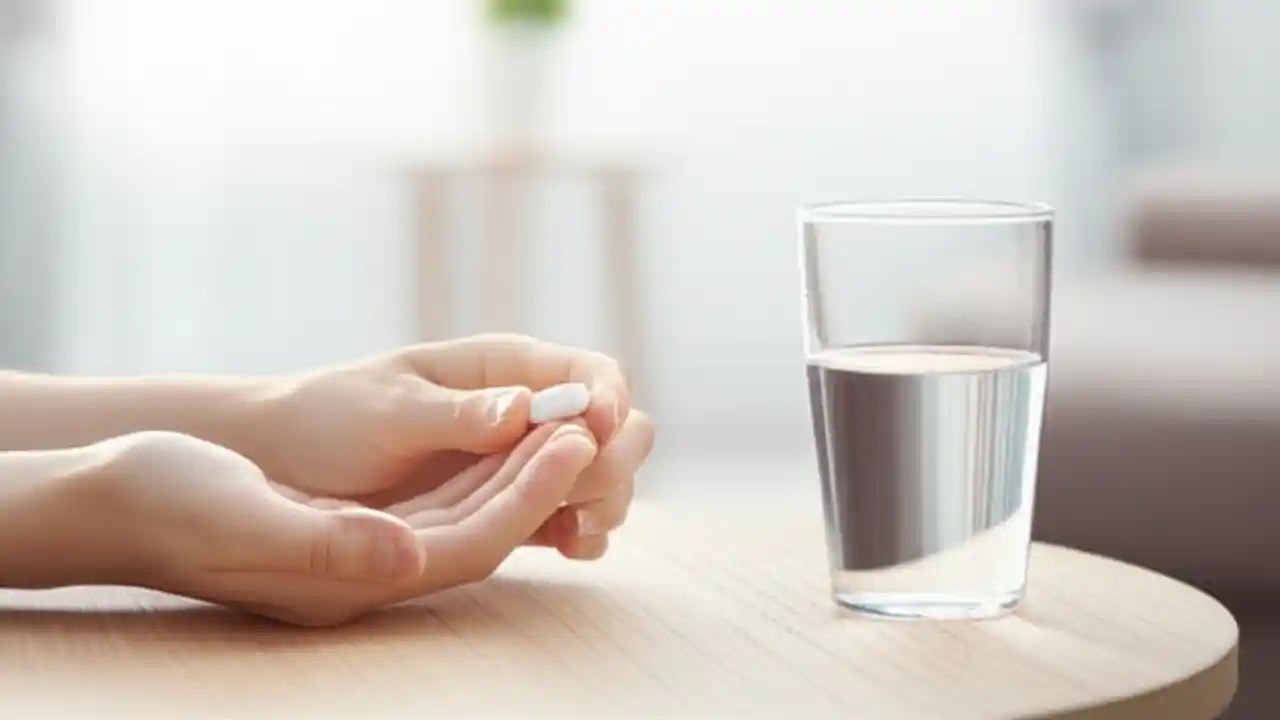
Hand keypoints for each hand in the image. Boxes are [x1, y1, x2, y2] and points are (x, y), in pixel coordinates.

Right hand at [61, 427, 596, 625]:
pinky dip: (484, 464)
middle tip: (607, 424)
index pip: (471, 542)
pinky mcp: (362, 523)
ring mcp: (371, 548)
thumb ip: (328, 544)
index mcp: (355, 577)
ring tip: (578, 418)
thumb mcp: (244, 519)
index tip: (576, 441)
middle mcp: (376, 569)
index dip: (528, 495)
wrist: (121, 499)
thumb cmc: (170, 502)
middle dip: (550, 481)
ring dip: (527, 467)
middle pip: (488, 530)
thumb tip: (408, 558)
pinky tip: (512, 429)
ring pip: (473, 510)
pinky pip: (443, 497)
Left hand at [254, 334, 653, 558]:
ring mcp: (522, 462)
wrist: (281, 465)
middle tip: (582, 499)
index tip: (594, 433)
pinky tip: (568, 547)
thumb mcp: (385, 411)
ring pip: (603, 476)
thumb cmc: (327, 419)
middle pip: (617, 427)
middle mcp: (527, 411)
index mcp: (505, 368)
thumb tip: (525, 407)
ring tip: (575, 531)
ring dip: (606, 501)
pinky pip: (569, 517)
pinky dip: (583, 533)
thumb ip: (456, 413)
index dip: (609, 401)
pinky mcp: (508, 506)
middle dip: (615, 460)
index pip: (592, 373)